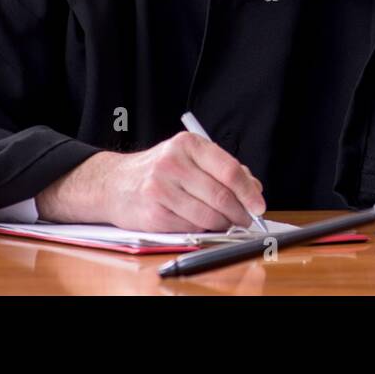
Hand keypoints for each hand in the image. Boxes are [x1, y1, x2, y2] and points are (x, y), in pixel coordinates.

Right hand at [37, 132, 265, 231]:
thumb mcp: (190, 158)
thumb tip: (254, 189)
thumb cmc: (161, 171)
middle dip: (239, 212)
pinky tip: (203, 225)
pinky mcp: (152, 212)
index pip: (228, 169)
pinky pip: (190, 227)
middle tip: (246, 219)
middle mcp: (172, 163)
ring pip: (207, 214)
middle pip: (220, 195)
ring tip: (227, 223)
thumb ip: (223, 170)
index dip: (248, 191)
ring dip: (223, 224)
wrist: (115, 184)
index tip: (259, 205)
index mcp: (188, 144)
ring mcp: (160, 188)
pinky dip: (202, 229)